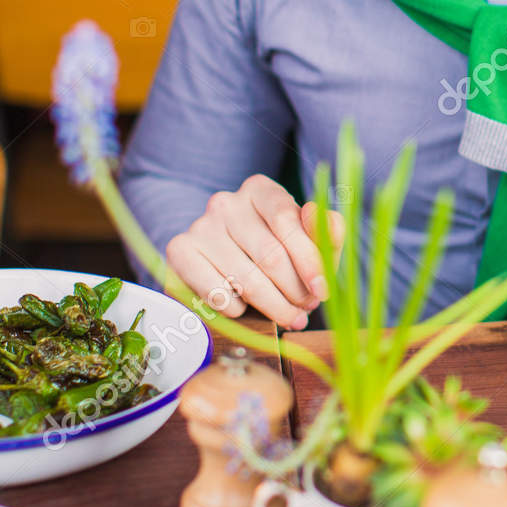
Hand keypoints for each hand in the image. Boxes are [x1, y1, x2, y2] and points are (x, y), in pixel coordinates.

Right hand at [166, 176, 343, 328]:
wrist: (222, 267)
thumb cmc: (276, 252)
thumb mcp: (308, 240)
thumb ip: (326, 230)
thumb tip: (319, 216)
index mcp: (260, 189)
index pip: (287, 220)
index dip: (309, 260)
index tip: (322, 290)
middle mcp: (226, 202)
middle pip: (270, 255)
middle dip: (295, 291)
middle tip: (305, 310)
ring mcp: (200, 226)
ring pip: (247, 280)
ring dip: (274, 307)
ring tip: (288, 316)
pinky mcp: (180, 252)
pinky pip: (218, 294)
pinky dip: (238, 310)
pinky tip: (245, 307)